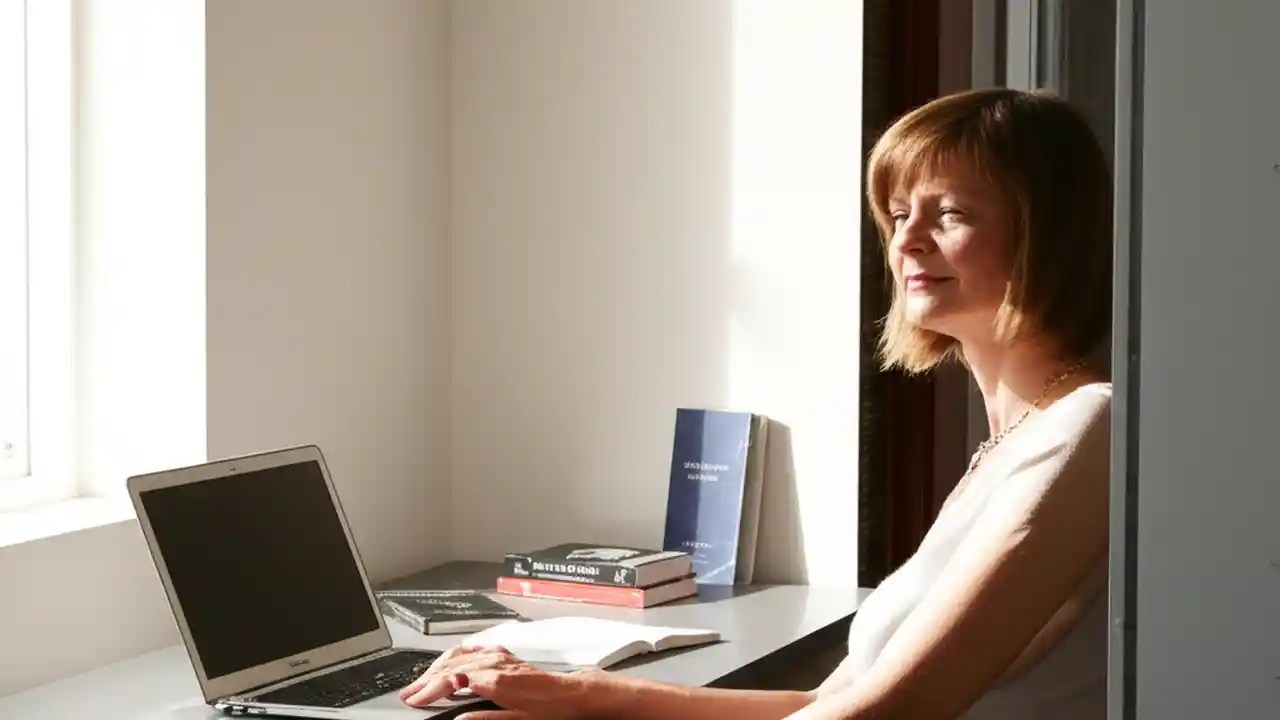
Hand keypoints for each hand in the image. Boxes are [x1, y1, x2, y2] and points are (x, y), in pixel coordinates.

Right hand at [399, 644, 599, 719]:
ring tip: (422, 680)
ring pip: (458, 655)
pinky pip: (472, 650)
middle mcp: (494, 663)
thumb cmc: (549, 709)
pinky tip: (448, 662)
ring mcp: (498, 656)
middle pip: (450, 666)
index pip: (450, 681)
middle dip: (426, 679)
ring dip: (437, 667)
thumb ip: (484, 719)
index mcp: (495, 680)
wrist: (570, 693)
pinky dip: (454, 657)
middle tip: (409, 692)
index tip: (413, 699)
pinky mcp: (503, 655)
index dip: (428, 690)